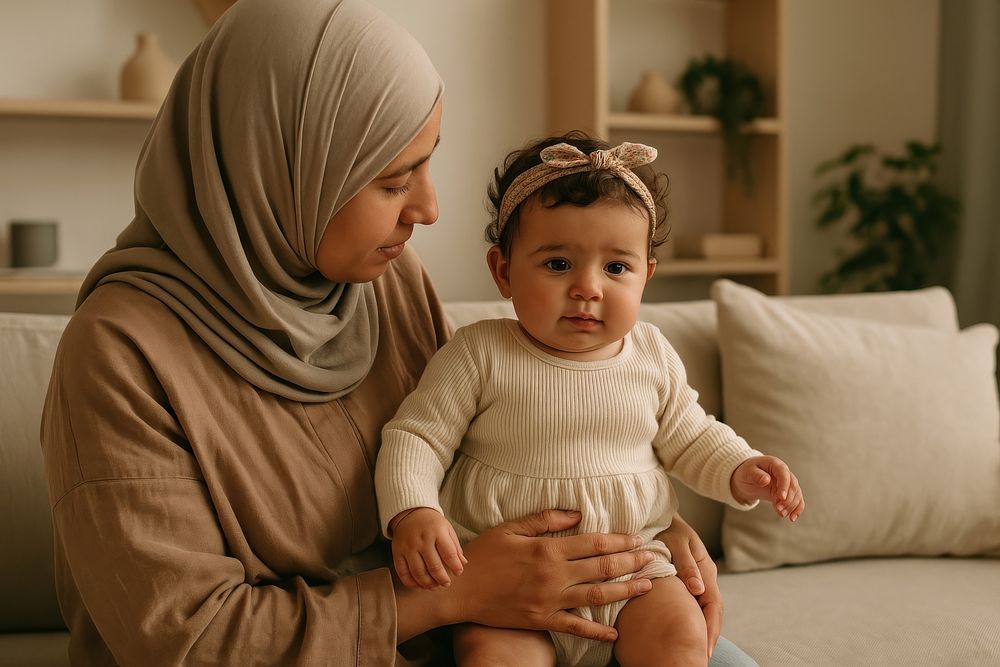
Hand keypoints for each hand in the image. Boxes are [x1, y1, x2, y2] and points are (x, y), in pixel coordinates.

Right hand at [390, 508, 466, 589]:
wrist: (410, 512)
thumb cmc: (432, 523)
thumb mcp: (447, 529)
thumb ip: (455, 547)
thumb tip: (463, 563)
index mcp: (437, 532)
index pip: (449, 553)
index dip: (455, 566)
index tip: (458, 572)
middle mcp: (422, 540)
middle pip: (433, 566)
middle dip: (442, 579)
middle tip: (446, 583)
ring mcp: (408, 547)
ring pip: (418, 572)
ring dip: (428, 584)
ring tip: (434, 586)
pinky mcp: (397, 553)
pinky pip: (403, 573)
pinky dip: (411, 583)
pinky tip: (419, 585)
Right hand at [430, 510, 654, 642]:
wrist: (458, 590)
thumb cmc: (482, 555)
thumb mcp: (511, 528)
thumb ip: (545, 519)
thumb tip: (577, 512)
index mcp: (547, 549)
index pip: (594, 543)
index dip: (620, 541)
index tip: (637, 539)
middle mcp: (554, 575)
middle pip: (602, 568)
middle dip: (630, 563)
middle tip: (651, 559)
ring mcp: (549, 600)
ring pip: (596, 597)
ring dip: (624, 591)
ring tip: (645, 586)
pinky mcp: (541, 620)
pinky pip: (575, 627)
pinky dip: (596, 631)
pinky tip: (614, 631)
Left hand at [655, 514, 721, 658]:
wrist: (660, 514)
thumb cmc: (666, 526)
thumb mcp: (676, 542)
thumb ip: (686, 565)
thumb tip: (698, 590)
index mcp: (705, 569)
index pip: (712, 605)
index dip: (709, 628)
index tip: (703, 648)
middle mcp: (705, 575)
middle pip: (712, 611)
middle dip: (709, 634)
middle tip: (701, 657)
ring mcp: (698, 578)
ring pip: (705, 608)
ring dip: (703, 628)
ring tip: (696, 649)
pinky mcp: (689, 578)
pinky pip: (695, 601)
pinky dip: (694, 617)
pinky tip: (687, 629)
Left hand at [730, 455, 804, 520]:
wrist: (746, 479)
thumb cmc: (746, 473)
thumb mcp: (747, 472)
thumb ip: (756, 475)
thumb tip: (766, 480)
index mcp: (775, 464)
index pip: (784, 473)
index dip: (784, 486)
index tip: (781, 498)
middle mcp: (784, 472)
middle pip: (793, 486)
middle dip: (788, 499)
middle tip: (779, 509)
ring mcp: (787, 483)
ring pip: (796, 494)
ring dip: (791, 506)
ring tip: (781, 514)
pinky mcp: (787, 493)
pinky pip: (796, 500)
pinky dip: (796, 509)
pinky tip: (792, 518)